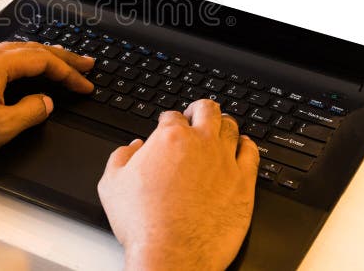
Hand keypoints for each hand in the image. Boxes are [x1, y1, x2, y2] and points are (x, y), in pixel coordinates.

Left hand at [0, 42, 94, 175]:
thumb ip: (30, 112)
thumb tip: (45, 102)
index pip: (43, 60)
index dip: (68, 72)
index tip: (85, 83)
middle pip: (31, 49)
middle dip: (61, 57)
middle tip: (85, 63)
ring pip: (14, 52)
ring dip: (40, 57)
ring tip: (59, 63)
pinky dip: (20, 62)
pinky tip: (21, 71)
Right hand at [98, 100, 259, 270]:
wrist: (172, 255)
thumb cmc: (143, 223)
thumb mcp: (111, 184)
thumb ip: (121, 157)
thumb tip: (133, 148)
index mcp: (169, 137)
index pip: (172, 116)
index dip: (168, 120)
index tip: (168, 126)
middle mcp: (201, 143)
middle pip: (207, 110)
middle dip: (200, 109)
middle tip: (196, 115)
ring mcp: (225, 161)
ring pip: (231, 127)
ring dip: (224, 124)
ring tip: (220, 128)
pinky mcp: (243, 182)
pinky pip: (252, 153)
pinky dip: (247, 145)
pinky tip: (242, 146)